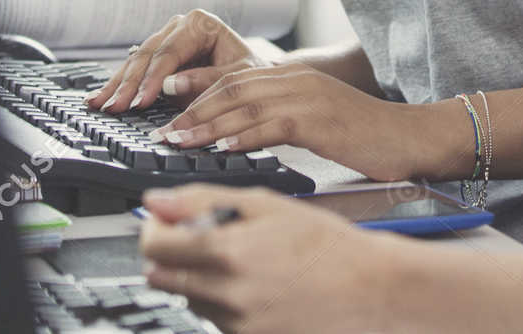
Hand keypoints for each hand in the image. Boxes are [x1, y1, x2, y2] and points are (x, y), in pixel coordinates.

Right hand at [87, 9, 275, 112]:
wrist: (254, 80)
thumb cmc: (249, 77)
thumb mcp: (236, 79)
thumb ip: (205, 81)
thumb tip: (170, 85)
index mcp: (201, 23)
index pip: (170, 52)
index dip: (153, 79)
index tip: (142, 101)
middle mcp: (180, 26)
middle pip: (148, 56)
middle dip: (129, 84)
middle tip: (115, 107)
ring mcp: (166, 39)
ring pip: (136, 62)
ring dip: (117, 86)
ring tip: (98, 104)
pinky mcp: (158, 56)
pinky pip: (135, 70)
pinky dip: (119, 86)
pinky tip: (100, 97)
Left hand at [140, 184, 400, 333]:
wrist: (368, 292)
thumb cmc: (327, 246)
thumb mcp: (267, 205)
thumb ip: (204, 200)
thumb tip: (157, 201)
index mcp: (226, 252)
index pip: (154, 245)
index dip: (155, 228)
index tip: (166, 221)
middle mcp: (225, 294)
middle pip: (162, 276)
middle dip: (172, 254)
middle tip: (201, 237)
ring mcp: (234, 324)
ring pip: (188, 298)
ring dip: (198, 278)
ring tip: (242, 261)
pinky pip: (214, 319)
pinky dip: (223, 301)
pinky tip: (256, 285)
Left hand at [153, 63, 465, 183]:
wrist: (410, 136)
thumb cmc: (366, 136)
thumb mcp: (317, 121)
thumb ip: (281, 120)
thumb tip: (241, 137)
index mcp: (293, 77)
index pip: (234, 78)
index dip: (198, 92)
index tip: (168, 108)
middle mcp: (296, 78)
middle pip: (230, 87)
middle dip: (192, 109)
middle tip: (163, 132)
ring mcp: (307, 95)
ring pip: (243, 104)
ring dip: (206, 125)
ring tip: (179, 142)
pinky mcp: (318, 117)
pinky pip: (271, 124)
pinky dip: (242, 136)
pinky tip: (222, 148)